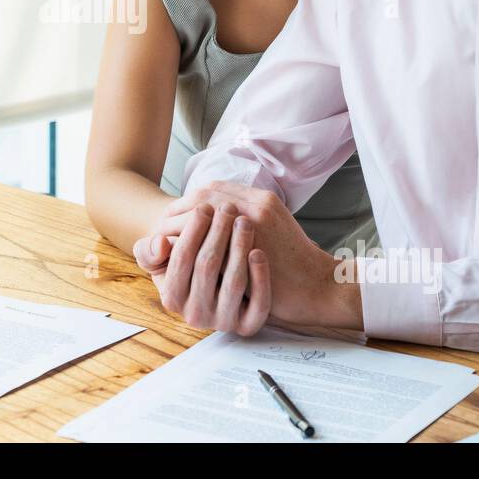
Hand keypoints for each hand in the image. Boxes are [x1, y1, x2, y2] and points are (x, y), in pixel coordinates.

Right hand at [133, 202, 269, 333]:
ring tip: (244, 221)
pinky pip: (258, 304)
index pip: (181, 259)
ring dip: (239, 248)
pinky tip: (259, 251)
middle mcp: (196, 314)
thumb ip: (149, 250)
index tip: (203, 207)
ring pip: (233, 283)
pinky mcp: (249, 324)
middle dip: (218, 233)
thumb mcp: (157, 258)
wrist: (212, 285)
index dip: (192, 230)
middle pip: (207, 268)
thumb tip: (161, 242)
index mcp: (172, 298)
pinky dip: (260, 277)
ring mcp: (223, 321)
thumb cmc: (183, 263)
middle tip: (228, 208)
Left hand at [152, 181, 361, 330]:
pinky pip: (213, 242)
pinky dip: (194, 249)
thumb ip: (238, 223)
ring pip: (204, 216)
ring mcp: (256, 223)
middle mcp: (256, 204)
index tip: (171, 219)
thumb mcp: (267, 232)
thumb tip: (202, 224)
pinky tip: (182, 262)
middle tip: (159, 231)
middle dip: (178, 215)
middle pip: (203, 198)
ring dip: (181, 230)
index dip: (186, 205)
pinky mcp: (255, 248)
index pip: (210, 191)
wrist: (319, 287)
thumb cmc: (291, 264)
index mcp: (258, 198)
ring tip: (166, 245)